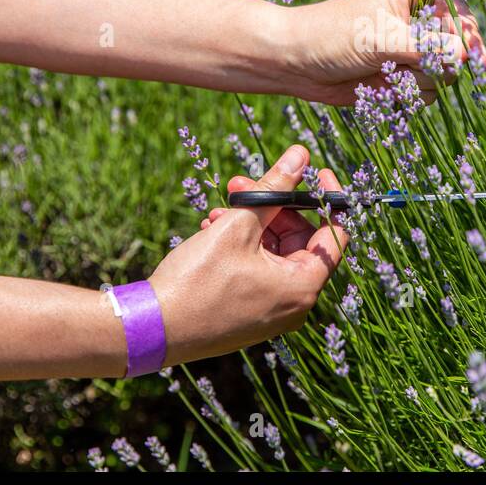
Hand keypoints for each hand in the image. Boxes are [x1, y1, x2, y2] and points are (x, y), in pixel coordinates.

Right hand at [147, 145, 347, 362]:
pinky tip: (211, 231)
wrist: (151, 328)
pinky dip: (240, 247)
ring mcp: (271, 312)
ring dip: (250, 224)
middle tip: (241, 185)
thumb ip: (274, 188)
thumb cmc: (197, 281)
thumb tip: (300, 156)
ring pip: (273, 252)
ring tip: (218, 213)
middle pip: (299, 240)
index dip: (325, 199)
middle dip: (272, 207)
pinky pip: (257, 270)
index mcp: (303, 287)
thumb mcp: (239, 226)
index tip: (313, 172)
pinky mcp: (249, 313)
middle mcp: (294, 305)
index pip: (334, 234)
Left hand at [281, 0, 485, 104]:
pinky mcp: (404, 76)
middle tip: (423, 67)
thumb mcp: (381, 38)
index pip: (459, 9)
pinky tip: (384, 86)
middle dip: (440, 60)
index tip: (471, 55)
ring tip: (389, 73)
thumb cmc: (334, 35)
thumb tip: (465, 55)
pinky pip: (428, 92)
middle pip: (458, 45)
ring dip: (421, 79)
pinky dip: (409, 94)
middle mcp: (418, 19)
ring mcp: (412, 49)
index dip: (468, 32)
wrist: (296, 63)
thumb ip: (425, 48)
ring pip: (445, 72)